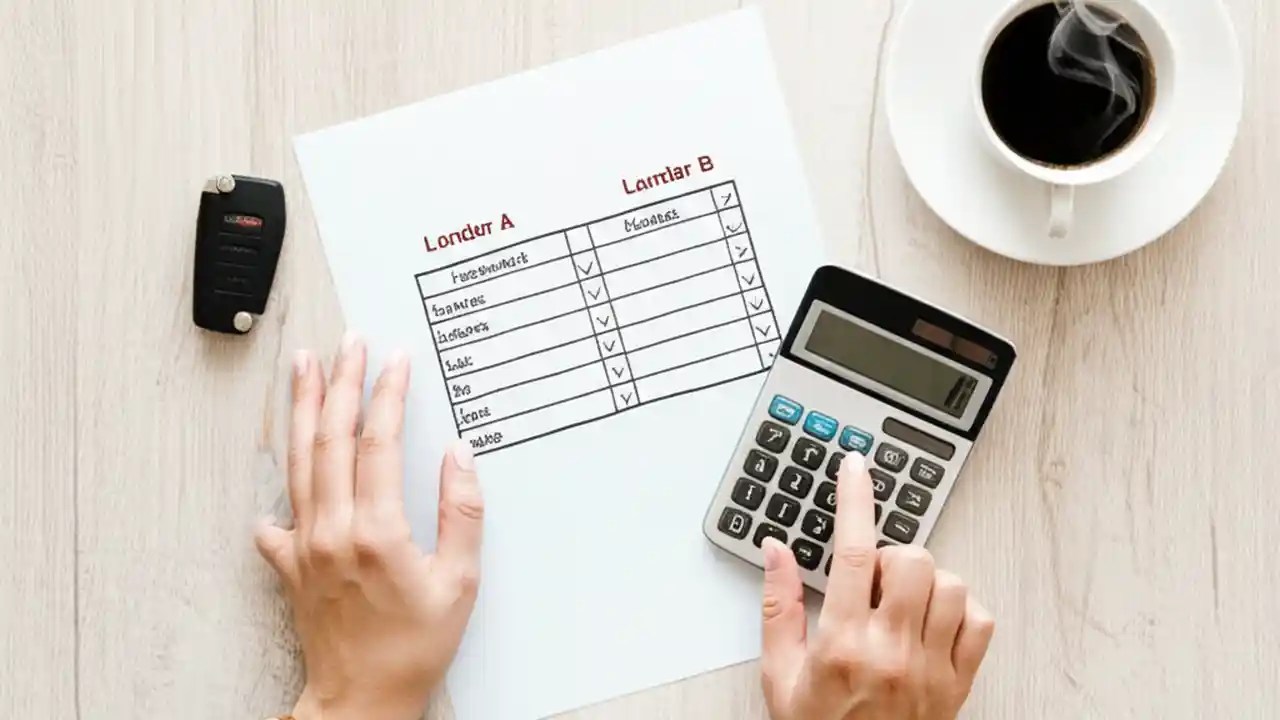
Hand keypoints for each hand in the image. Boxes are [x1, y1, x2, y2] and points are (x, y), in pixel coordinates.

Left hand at [255, 334, 484, 719]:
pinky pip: (280, 510)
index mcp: (376, 531)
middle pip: (331, 438)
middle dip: (342, 383)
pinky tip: (279, 464)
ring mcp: (305, 544)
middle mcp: (332, 529)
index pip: (379, 442)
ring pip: (298, 461)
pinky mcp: (290, 563)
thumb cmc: (415, 647)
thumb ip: (462, 513)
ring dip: (303, 409)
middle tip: (349, 344)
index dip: (388, 394)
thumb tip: (460, 455)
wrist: (362, 699)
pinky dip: (280, 481)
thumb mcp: (460, 583)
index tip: (396, 359)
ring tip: (304, 369)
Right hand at [759, 453, 993, 719]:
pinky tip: (933, 620)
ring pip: (951, 586)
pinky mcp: (959, 684)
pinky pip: (980, 623)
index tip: (854, 468)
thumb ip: (778, 608)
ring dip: (926, 579)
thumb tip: (776, 552)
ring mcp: (932, 668)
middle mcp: (894, 651)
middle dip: (891, 554)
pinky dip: (963, 609)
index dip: (855, 499)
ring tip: (899, 600)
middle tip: (871, 577)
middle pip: (912, 561)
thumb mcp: (780, 675)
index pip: (855, 552)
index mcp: (844, 644)